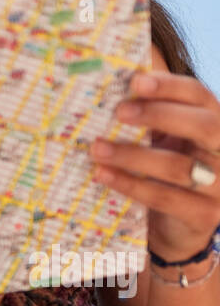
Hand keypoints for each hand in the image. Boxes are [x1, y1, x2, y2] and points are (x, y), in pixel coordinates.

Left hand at [90, 71, 219, 264]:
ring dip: (133, 155)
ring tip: (97, 148)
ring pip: (178, 166)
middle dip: (159, 115)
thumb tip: (111, 82)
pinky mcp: (205, 215)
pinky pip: (164, 197)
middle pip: (204, 126)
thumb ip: (148, 112)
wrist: (178, 224)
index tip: (135, 81)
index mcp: (215, 121)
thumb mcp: (164, 136)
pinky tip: (103, 174)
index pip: (198, 95)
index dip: (169, 86)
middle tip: (119, 111)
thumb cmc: (167, 166)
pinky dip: (130, 184)